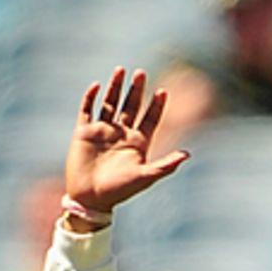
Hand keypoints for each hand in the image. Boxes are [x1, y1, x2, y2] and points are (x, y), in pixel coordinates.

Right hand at [65, 67, 188, 216]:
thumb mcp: (145, 177)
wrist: (90, 199)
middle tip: (141, 74)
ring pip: (110, 103)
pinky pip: (87, 109)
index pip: (150, 120)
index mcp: (137, 144)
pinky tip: (96, 86)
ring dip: (115, 87)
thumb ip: (165, 165)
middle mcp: (121, 135)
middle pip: (131, 107)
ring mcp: (102, 131)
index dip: (156, 106)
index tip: (162, 91)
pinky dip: (90, 97)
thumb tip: (187, 154)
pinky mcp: (84, 132)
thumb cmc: (119, 191)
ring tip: (121, 70)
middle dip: (137, 91)